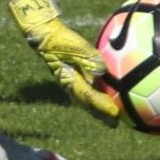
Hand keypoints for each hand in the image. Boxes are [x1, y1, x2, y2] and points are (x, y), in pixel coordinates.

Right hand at [6, 0, 119, 124]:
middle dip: (100, 114)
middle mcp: (69, 84)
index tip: (115, 113)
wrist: (45, 35)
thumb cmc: (59, 39)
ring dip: (97, 109)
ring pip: (86, 100)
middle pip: (87, 104)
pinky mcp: (71, 76)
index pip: (88, 96)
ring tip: (109, 118)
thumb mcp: (74, 45)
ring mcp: (69, 82)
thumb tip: (103, 70)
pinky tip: (102, 96)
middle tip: (114, 124)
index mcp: (69, 79)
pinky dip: (95, 97)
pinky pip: (85, 90)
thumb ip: (88, 57)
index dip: (102, 106)